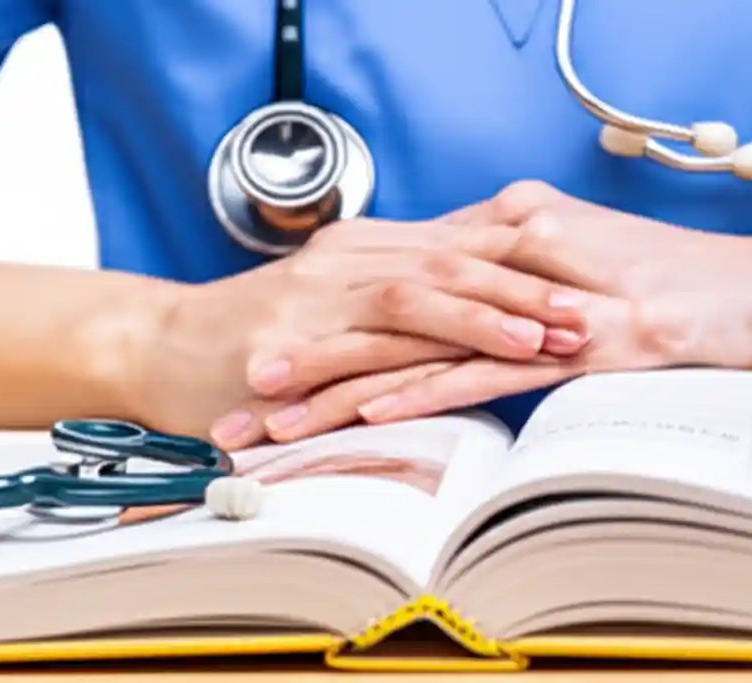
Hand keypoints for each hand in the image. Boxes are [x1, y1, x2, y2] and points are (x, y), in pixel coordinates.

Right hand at [120, 215, 589, 443]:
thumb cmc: (249, 338)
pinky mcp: (293, 340)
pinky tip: (460, 370)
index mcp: (364, 246)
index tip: (590, 282)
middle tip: (594, 310)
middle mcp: (346, 259)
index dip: (529, 263)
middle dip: (532, 286)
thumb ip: (393, 310)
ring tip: (550, 336)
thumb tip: (468, 316)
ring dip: (493, 314)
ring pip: (423, 292)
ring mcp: (317, 296)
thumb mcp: (330, 308)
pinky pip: (369, 342)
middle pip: (457, 260)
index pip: (463, 244)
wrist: (157, 348)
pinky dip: (425, 354)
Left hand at [248, 181, 751, 432]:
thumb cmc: (672, 291)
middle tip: (240, 390)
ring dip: (343, 378)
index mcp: (500, 235)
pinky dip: (426, 390)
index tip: (268, 363)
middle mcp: (508, 253)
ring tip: (278, 410)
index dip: (327, 325)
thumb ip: (507, 298)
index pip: (394, 288)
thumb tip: (455, 332)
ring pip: (420, 339)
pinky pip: (487, 366)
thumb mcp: (572, 284)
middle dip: (308, 353)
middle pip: (386, 310)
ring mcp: (542, 297)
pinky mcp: (581, 340)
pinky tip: (372, 412)